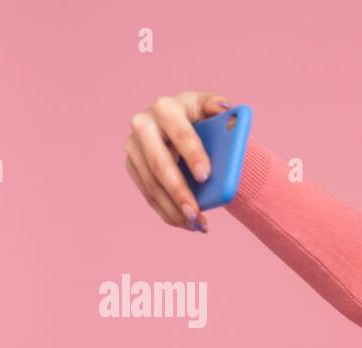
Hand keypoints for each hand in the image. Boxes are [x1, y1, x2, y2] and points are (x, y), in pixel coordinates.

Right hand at [123, 90, 232, 232]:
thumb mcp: (209, 108)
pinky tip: (186, 224)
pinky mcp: (133, 166)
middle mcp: (143, 125)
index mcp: (165, 108)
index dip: (192, 154)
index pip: (179, 132)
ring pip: (151, 184)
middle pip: (159, 163)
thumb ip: (218, 107)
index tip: (205, 177)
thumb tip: (228, 109)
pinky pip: (149, 194)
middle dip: (178, 191)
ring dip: (173, 209)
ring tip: (196, 225)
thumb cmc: (200, 117)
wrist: (182, 125)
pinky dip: (168, 212)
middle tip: (196, 214)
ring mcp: (134, 147)